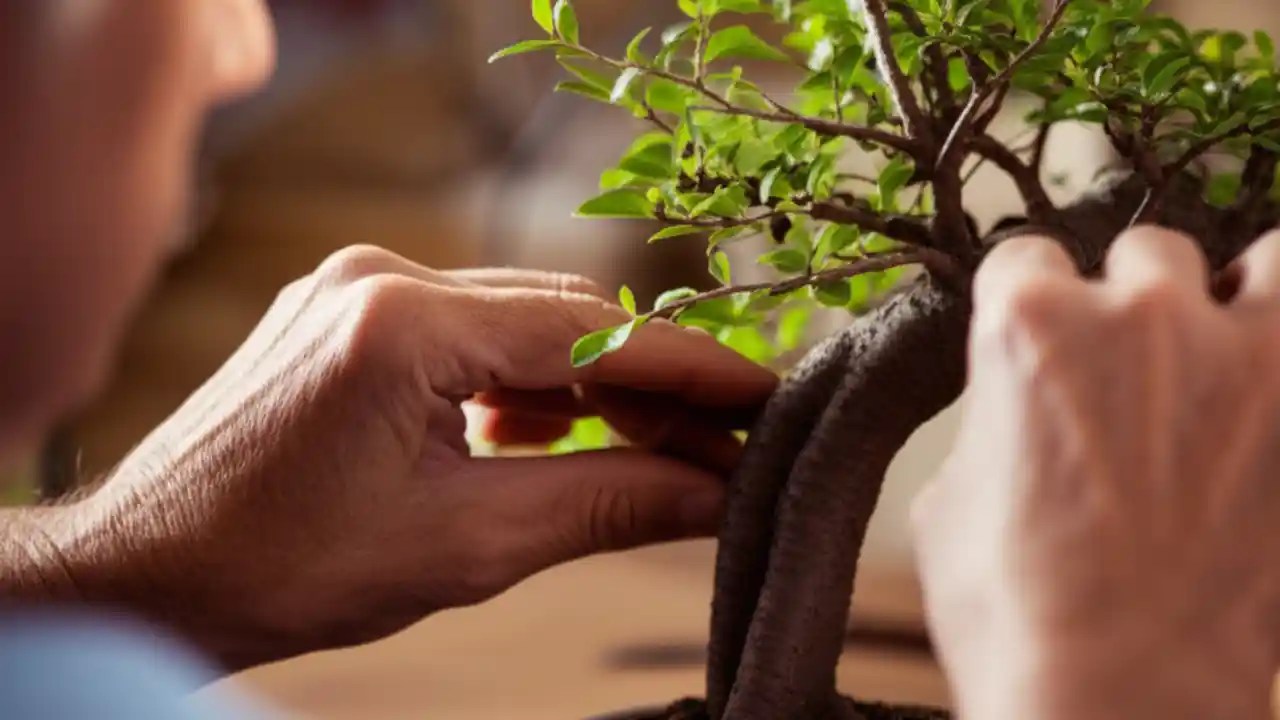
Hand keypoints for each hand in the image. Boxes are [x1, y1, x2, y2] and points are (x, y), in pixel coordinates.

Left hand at [35, 246, 775, 669]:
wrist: (150, 575)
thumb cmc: (283, 568)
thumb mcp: (466, 545)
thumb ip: (604, 504)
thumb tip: (713, 495)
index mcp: (402, 324)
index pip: (592, 331)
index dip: (693, 368)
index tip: (767, 396)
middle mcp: (380, 278)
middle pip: (565, 316)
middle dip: (652, 381)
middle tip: (727, 442)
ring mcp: (358, 287)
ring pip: (522, 321)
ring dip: (593, 384)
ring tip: (655, 449)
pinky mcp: (349, 312)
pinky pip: (470, 331)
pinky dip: (526, 383)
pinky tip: (550, 436)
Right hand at [912, 227, 1279, 719]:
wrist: (1117, 693)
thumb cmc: (1016, 613)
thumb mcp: (950, 501)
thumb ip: (995, 423)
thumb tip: (1021, 414)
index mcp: (1028, 327)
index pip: (1025, 258)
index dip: (1028, 300)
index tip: (1042, 329)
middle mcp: (1138, 315)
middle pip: (1143, 253)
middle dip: (1133, 304)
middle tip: (1134, 373)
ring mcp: (1243, 355)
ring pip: (1268, 260)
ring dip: (1245, 297)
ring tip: (1234, 349)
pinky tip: (1272, 394)